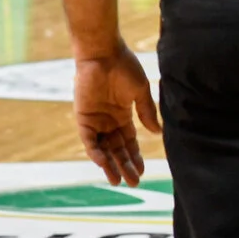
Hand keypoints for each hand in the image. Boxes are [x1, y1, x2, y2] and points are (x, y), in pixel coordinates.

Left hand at [74, 43, 159, 186]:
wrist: (105, 54)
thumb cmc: (124, 68)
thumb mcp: (140, 92)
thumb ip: (146, 112)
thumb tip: (156, 132)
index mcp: (123, 115)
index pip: (129, 142)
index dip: (135, 157)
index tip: (143, 171)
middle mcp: (108, 121)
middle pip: (117, 149)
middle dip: (125, 166)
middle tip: (133, 183)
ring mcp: (95, 120)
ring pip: (102, 148)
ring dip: (110, 165)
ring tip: (118, 181)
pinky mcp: (83, 117)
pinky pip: (88, 139)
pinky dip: (95, 151)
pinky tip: (103, 163)